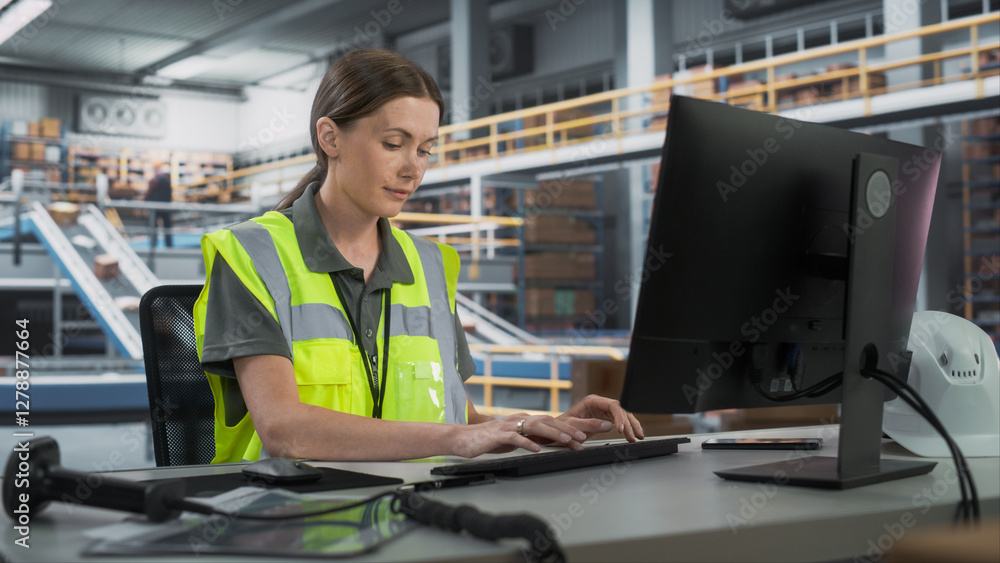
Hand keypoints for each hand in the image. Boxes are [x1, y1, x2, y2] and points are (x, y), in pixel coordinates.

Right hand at [453, 413, 590, 457]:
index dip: (566, 429)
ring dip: (552, 434)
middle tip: (581, 438)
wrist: (463, 438)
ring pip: (534, 426)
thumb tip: (546, 444)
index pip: (549, 422)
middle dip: (566, 430)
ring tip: (566, 441)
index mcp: (522, 420)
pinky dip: (527, 443)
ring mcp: (508, 426)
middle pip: (546, 421)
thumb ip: (528, 438)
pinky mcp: (498, 435)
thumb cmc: (488, 440)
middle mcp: (517, 419)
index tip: (581, 437)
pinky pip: (515, 438)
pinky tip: (537, 449)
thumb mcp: (513, 439)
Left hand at [558, 394, 643, 441]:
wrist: (556, 430)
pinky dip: (628, 428)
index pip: (612, 405)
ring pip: (623, 416)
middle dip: (629, 424)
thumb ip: (589, 424)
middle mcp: (600, 404)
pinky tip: (634, 436)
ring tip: (638, 438)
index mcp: (592, 401)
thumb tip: (608, 425)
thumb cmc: (562, 426)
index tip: (622, 429)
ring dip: (632, 426)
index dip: (620, 416)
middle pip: (620, 411)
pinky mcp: (605, 418)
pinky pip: (620, 422)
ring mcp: (603, 410)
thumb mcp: (573, 425)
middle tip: (633, 438)